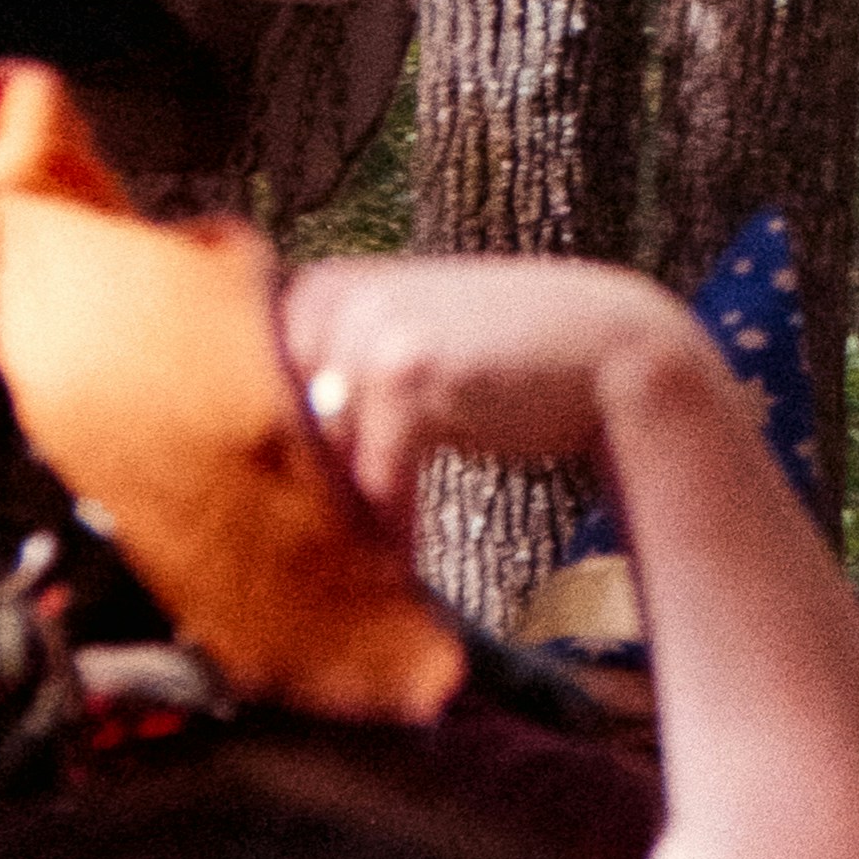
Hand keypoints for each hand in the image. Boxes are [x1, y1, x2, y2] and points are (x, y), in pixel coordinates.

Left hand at [267, 253, 710, 543]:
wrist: (610, 342)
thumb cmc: (501, 360)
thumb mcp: (406, 345)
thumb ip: (334, 374)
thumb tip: (258, 461)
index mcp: (323, 286)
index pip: (248, 391)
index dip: (263, 460)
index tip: (274, 522)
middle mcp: (332, 296)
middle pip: (274, 429)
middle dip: (295, 496)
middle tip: (305, 561)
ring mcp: (367, 329)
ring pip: (321, 461)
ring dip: (342, 521)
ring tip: (357, 572)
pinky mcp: (406, 374)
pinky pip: (374, 478)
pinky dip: (392, 526)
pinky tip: (409, 559)